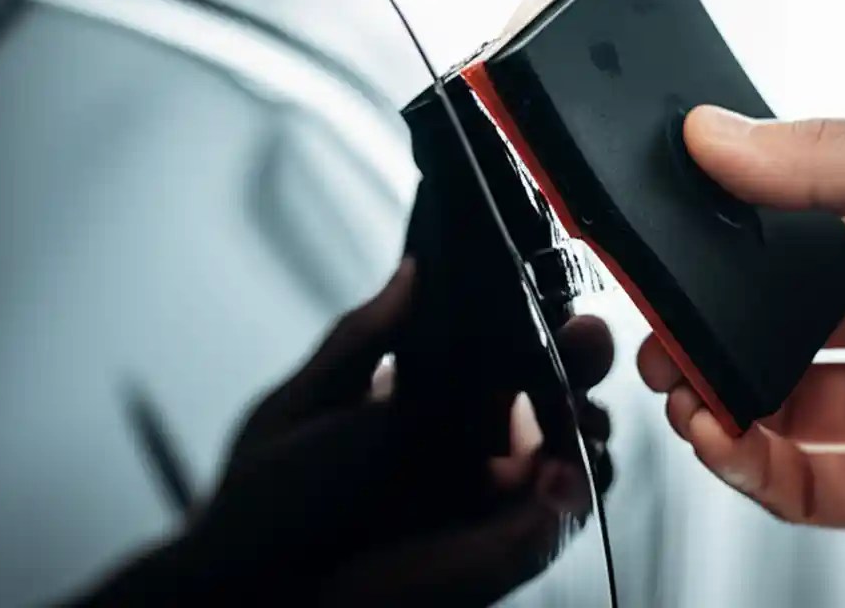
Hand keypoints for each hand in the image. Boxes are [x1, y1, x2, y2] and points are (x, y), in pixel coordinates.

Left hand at [76, 258, 613, 605]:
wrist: (259, 594)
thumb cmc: (265, 507)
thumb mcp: (307, 407)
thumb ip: (365, 338)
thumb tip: (415, 270)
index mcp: (423, 402)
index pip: (494, 350)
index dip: (532, 322)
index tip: (550, 302)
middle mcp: (466, 444)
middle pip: (548, 392)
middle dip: (577, 363)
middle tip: (583, 343)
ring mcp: (492, 498)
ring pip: (570, 448)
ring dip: (585, 422)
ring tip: (574, 410)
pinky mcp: (506, 548)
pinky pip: (563, 513)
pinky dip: (576, 487)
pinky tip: (555, 470)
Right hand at [639, 106, 844, 554]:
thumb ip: (822, 159)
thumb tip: (715, 135)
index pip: (786, 239)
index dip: (724, 246)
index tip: (666, 241)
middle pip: (766, 329)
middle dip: (701, 330)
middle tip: (659, 325)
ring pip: (771, 408)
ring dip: (709, 397)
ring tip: (678, 383)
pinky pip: (800, 482)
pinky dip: (745, 466)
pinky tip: (718, 435)